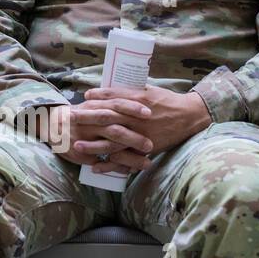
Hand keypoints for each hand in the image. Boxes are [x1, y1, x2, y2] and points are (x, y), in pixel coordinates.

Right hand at [47, 101, 154, 174]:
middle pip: (114, 128)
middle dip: (134, 137)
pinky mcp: (80, 153)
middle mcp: (88, 121)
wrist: (50, 124)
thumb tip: (137, 98)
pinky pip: (101, 162)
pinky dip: (116, 167)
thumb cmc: (79, 115)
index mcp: (93, 106)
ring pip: (109, 148)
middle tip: (151, 145)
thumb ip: (109, 103)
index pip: (114, 104)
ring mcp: (83, 138)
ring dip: (129, 157)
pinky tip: (130, 171)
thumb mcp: (91, 104)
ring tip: (147, 163)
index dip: (131, 108)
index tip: (149, 113)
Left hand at [83, 86, 210, 163]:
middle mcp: (137, 119)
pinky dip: (111, 165)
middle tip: (70, 120)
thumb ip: (123, 92)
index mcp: (137, 102)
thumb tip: (98, 92)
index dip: (96, 100)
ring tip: (77, 146)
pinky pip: (126, 160)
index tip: (81, 100)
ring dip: (94, 146)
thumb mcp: (145, 90)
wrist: (189, 116)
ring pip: (114, 143)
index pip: (112, 100)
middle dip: (88, 120)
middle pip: (108, 120)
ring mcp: (141, 136)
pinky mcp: (145, 150)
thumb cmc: (165, 100)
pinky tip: (95, 167)